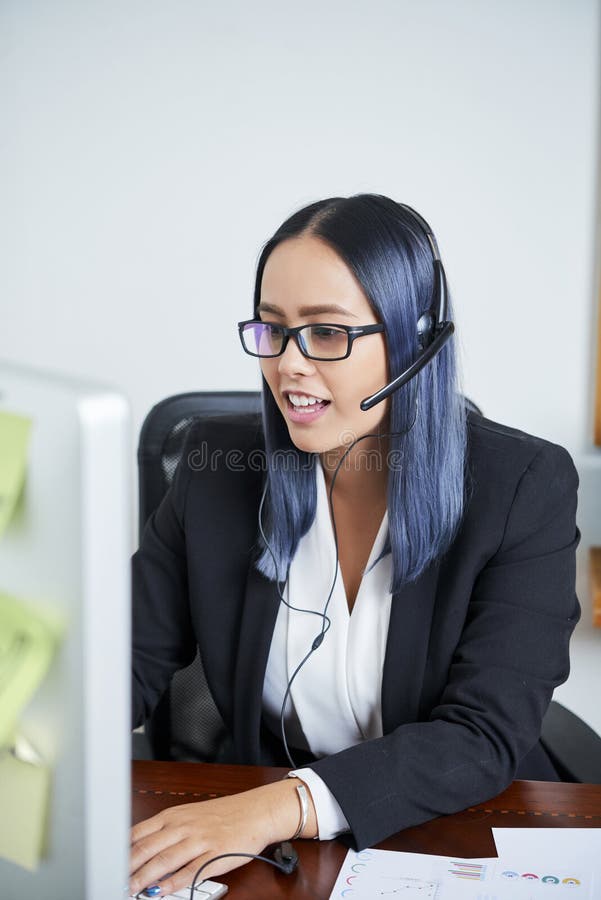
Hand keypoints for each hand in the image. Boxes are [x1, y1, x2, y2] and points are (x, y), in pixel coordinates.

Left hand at [129, 779, 316, 896]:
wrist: (255, 812)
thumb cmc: (222, 815)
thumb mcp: (189, 816)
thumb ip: (165, 831)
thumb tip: (139, 848)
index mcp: (174, 816)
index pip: (139, 834)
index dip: (121, 852)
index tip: (108, 865)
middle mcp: (183, 826)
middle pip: (148, 849)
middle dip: (128, 868)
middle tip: (115, 882)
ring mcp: (198, 840)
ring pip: (165, 860)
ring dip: (145, 878)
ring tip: (131, 890)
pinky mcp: (214, 855)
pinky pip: (190, 871)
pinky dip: (174, 882)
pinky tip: (162, 891)